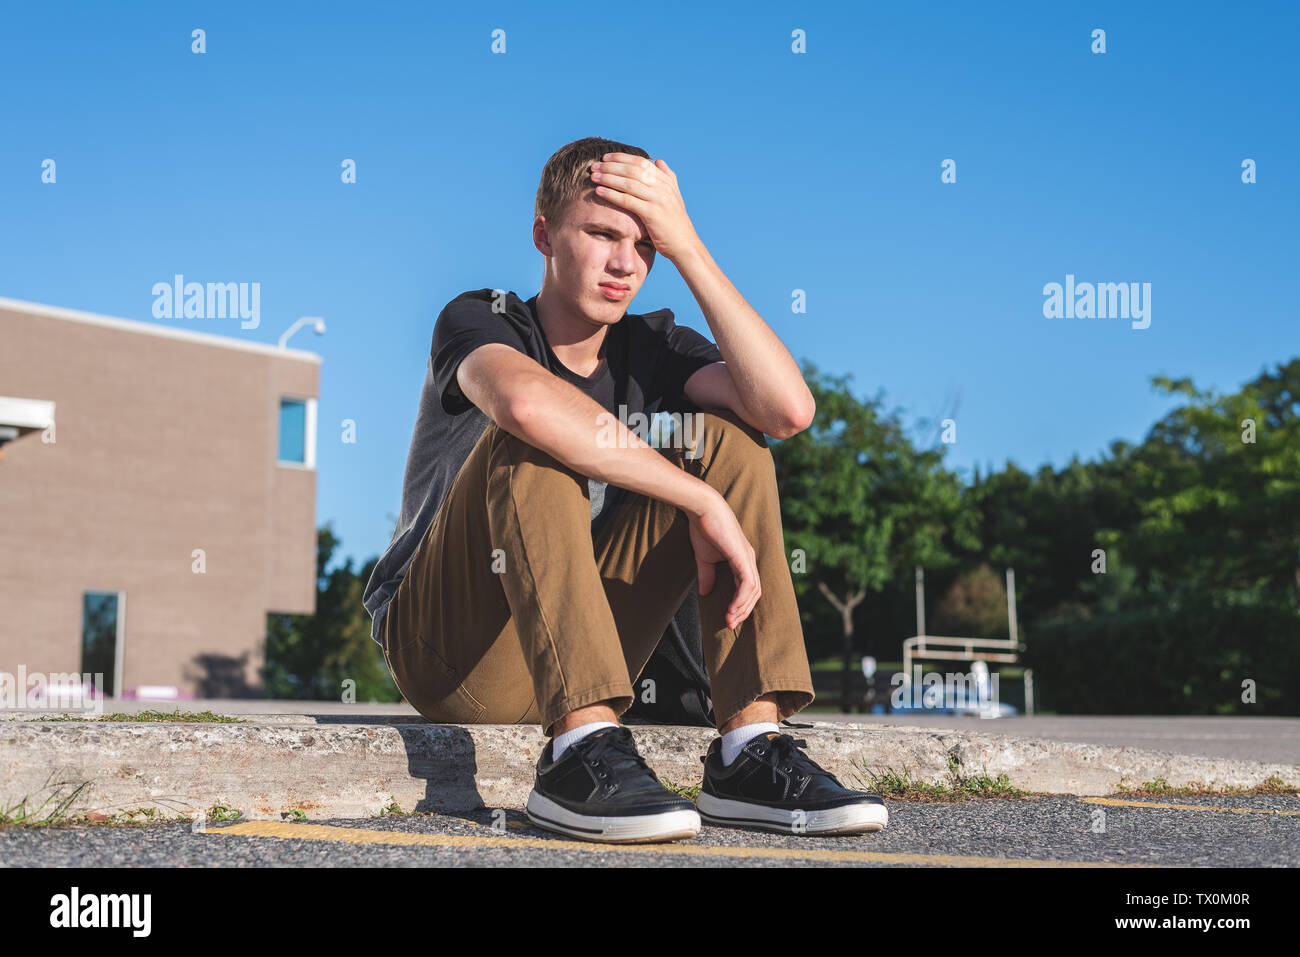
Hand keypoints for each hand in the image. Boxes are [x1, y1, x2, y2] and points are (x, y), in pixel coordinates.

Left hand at [588, 152, 699, 262]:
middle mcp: (662, 187)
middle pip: (632, 170)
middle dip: (611, 166)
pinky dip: (611, 194)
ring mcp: (658, 199)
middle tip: (594, 166)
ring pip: (628, 183)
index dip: (621, 158)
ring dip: (608, 178)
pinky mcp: (652, 213)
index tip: (606, 157)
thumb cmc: (676, 223)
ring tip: (593, 177)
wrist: (685, 245)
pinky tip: (599, 191)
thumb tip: (659, 161)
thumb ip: (668, 177)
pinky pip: (628, 200)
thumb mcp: (675, 196)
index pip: (641, 162)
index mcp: (666, 181)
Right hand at [687, 492, 761, 631]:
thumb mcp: (704, 558)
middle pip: (754, 592)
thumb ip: (707, 575)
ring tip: (729, 620)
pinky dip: (740, 599)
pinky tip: (731, 609)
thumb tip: (705, 593)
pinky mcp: (742, 556)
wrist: (702, 508)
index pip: (747, 588)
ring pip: (753, 590)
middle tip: (730, 625)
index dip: (740, 605)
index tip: (728, 618)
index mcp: (742, 559)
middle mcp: (749, 559)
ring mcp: (747, 557)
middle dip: (743, 611)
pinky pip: (747, 583)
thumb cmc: (704, 528)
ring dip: (741, 609)